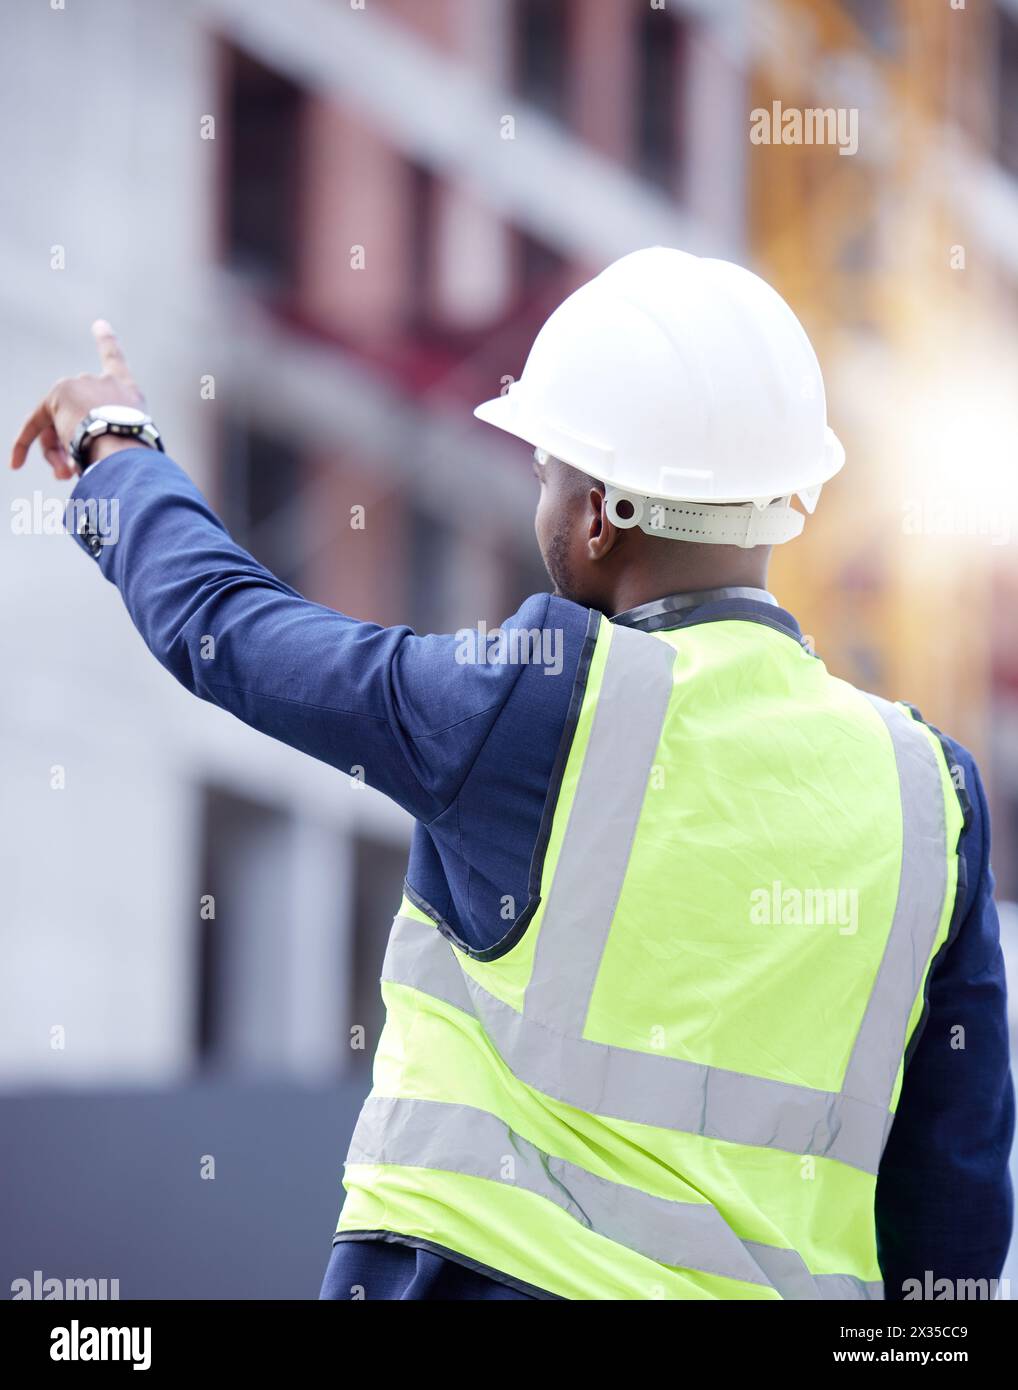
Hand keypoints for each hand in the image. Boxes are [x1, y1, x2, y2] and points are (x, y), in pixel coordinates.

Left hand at [9, 320, 145, 479]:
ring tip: (68, 475)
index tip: (100, 324)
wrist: (124, 445)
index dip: (107, 341)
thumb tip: (74, 464)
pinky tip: (14, 464)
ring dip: (59, 454)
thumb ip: (105, 443)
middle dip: (73, 444)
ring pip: (59, 423)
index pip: (116, 361)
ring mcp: (80, 384)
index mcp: (128, 391)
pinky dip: (24, 446)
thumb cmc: (135, 455)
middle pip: (78, 411)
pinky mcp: (59, 395)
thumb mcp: (127, 444)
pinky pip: (35, 426)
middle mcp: (103, 381)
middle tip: (74, 475)